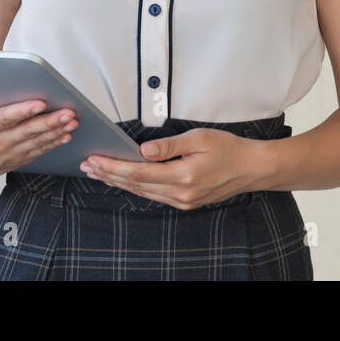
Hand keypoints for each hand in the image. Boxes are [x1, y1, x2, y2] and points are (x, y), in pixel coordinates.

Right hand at [0, 83, 78, 189]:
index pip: (3, 119)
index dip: (21, 112)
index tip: (39, 103)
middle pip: (26, 131)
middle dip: (49, 122)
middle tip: (68, 112)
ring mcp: (8, 153)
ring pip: (36, 142)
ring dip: (56, 132)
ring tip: (72, 121)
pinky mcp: (16, 159)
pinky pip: (37, 152)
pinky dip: (53, 144)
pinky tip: (67, 135)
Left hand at [81, 128, 275, 209]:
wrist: (252, 168)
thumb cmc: (230, 149)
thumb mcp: (200, 138)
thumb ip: (169, 145)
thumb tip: (142, 150)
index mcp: (183, 176)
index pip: (139, 172)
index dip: (113, 166)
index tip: (95, 159)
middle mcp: (180, 194)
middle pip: (136, 185)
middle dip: (109, 175)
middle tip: (87, 166)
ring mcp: (183, 201)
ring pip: (142, 192)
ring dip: (119, 182)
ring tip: (99, 172)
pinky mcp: (185, 202)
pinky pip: (154, 195)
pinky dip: (136, 186)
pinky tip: (125, 180)